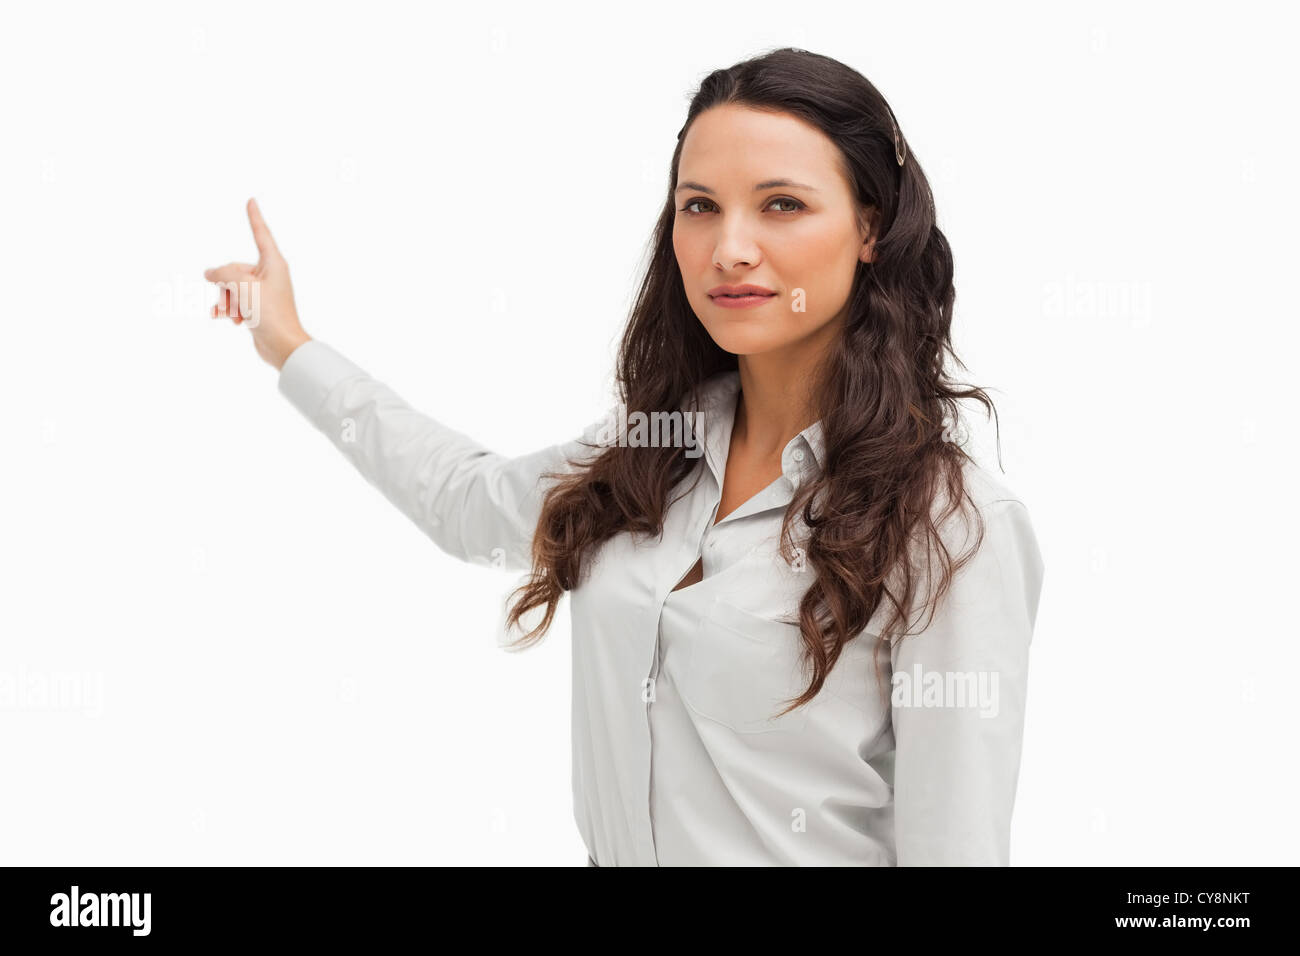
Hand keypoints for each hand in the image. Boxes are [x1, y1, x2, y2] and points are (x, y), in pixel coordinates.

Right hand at [204, 198, 310, 369]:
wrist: (283, 347)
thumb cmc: (270, 314)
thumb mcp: (242, 286)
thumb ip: (222, 272)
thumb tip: (210, 273)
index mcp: (273, 264)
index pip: (261, 234)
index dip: (254, 217)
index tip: (251, 201)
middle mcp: (269, 275)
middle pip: (235, 268)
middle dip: (225, 284)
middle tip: (233, 300)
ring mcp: (262, 292)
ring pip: (231, 287)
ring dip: (226, 300)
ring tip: (232, 314)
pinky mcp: (257, 308)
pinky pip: (235, 301)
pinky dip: (229, 310)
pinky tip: (227, 320)